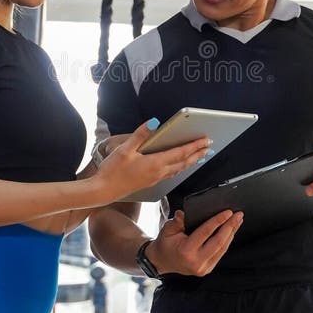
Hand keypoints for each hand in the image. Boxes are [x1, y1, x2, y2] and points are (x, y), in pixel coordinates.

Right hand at [95, 120, 211, 202]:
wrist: (103, 191)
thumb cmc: (112, 171)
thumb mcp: (125, 149)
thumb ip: (141, 134)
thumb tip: (154, 122)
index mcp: (155, 163)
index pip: (180, 152)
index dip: (195, 146)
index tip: (206, 140)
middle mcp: (159, 172)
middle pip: (184, 162)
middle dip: (198, 154)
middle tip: (209, 147)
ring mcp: (156, 179)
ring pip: (179, 169)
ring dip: (191, 161)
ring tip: (201, 156)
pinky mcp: (151, 182)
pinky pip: (172, 173)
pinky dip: (181, 167)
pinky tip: (181, 165)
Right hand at [146, 208, 243, 276]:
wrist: (162, 262)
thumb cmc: (166, 244)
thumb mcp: (167, 230)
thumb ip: (176, 222)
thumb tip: (184, 213)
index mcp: (186, 251)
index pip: (205, 233)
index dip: (218, 221)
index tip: (228, 212)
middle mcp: (196, 261)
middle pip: (218, 242)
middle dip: (230, 227)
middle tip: (238, 215)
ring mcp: (203, 268)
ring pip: (222, 248)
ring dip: (232, 233)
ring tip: (238, 221)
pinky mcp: (207, 269)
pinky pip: (220, 253)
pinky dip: (227, 241)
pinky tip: (231, 232)